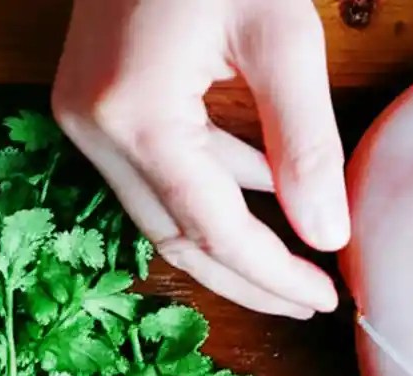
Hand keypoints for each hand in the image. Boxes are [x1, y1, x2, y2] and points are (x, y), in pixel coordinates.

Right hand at [52, 0, 347, 319]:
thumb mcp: (281, 37)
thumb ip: (305, 142)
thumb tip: (328, 235)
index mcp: (134, 114)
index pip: (213, 228)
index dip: (272, 273)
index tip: (323, 297)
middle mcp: (93, 126)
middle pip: (177, 237)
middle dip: (247, 276)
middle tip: (308, 301)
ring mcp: (84, 114)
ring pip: (163, 211)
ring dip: (231, 237)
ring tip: (297, 259)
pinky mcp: (96, 101)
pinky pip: (157, 170)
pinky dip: (212, 187)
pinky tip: (265, 190)